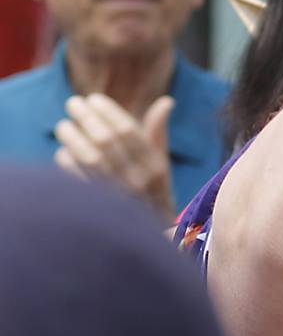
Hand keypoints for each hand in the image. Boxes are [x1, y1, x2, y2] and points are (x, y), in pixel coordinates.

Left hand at [54, 94, 176, 218]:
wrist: (148, 236)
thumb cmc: (151, 191)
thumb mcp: (160, 164)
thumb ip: (158, 133)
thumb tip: (166, 101)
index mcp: (155, 167)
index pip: (129, 131)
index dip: (108, 111)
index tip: (93, 99)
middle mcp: (139, 181)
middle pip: (107, 141)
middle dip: (86, 118)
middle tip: (73, 104)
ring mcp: (117, 195)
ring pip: (89, 158)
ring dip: (72, 137)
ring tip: (63, 125)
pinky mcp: (98, 207)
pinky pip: (75, 178)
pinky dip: (66, 161)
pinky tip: (64, 151)